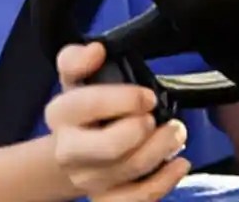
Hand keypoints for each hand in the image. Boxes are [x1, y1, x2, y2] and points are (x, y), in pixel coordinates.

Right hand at [45, 42, 190, 200]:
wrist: (72, 151)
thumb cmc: (83, 110)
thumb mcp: (76, 77)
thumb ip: (78, 57)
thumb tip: (96, 50)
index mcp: (59, 114)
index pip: (87, 105)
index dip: (123, 99)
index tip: (148, 96)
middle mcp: (69, 151)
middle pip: (111, 146)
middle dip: (145, 130)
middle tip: (161, 118)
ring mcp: (87, 179)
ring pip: (131, 170)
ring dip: (163, 149)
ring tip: (175, 133)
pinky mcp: (106, 199)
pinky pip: (136, 200)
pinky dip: (163, 182)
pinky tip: (178, 164)